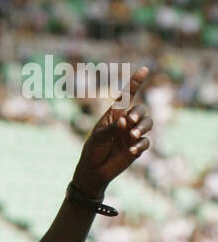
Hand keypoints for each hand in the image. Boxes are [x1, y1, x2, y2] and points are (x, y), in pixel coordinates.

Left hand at [73, 66, 151, 195]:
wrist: (94, 172)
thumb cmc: (93, 150)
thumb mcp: (99, 137)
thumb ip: (112, 128)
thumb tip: (125, 122)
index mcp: (116, 114)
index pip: (127, 95)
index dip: (136, 82)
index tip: (144, 70)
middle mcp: (127, 122)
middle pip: (141, 110)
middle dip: (138, 114)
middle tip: (130, 121)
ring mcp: (133, 134)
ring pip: (148, 124)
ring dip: (142, 127)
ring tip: (133, 136)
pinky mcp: (136, 148)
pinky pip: (145, 142)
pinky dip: (140, 145)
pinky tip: (132, 151)